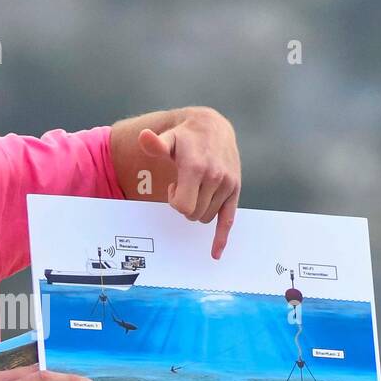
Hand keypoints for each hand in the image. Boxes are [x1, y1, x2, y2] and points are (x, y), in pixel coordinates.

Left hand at [138, 109, 240, 258]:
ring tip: (196, 187)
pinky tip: (215, 253)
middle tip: (183, 185)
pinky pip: (229, 219)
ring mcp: (227, 184)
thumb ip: (155, 144)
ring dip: (198, 208)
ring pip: (206, 217)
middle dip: (185, 205)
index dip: (174, 201)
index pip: (182, 207)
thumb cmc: (185, 136)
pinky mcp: (235, 190)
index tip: (173, 187)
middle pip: (193, 214)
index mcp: (196, 168)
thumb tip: (144, 138)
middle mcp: (215, 177)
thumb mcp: (168, 138)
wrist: (212, 127)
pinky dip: (222, 237)